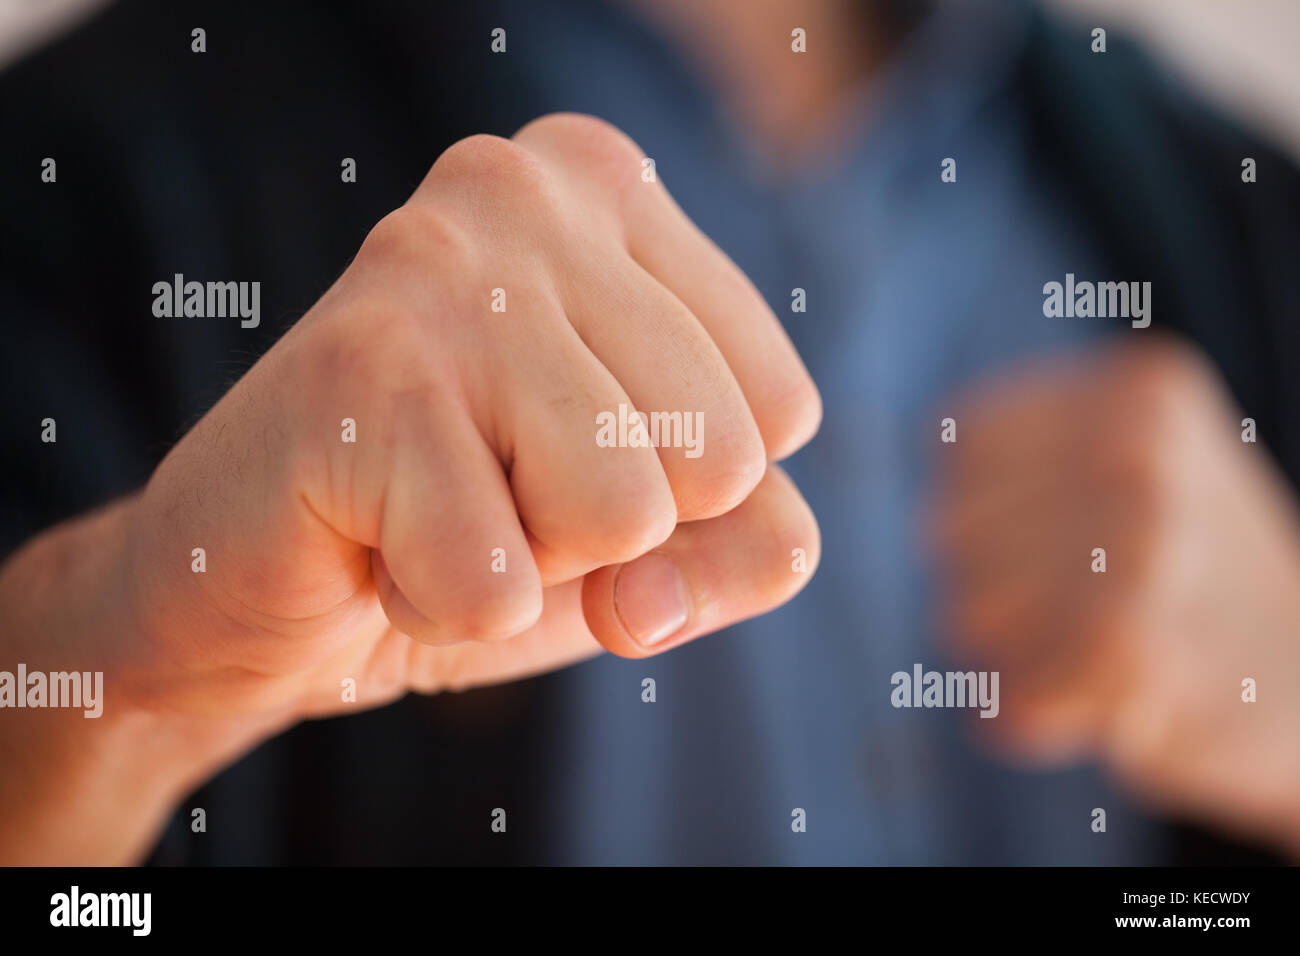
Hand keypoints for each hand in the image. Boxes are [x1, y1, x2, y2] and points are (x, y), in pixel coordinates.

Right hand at [0, 114, 820, 861]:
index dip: (686, 500)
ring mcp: (438, 266)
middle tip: (489, 491)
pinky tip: (371, 542)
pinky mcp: (358, 372)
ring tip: (438, 507)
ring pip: (625, 513)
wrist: (251, 582)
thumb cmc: (475, 530)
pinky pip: (497, 586)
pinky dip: (441, 611)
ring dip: (532, 565)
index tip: (562, 462)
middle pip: (720, 460)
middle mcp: (528, 188)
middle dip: (608, 534)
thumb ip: (745, 547)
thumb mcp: (654, 538)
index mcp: (613, 190)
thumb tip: (651, 595)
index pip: (781, 411)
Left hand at [930, 337, 1299, 853]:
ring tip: (1093, 650)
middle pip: (949, 531)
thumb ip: (1027, 461)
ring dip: (1009, 654)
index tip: (1050, 534)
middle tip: (1080, 604)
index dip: (984, 506)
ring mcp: (1143, 555)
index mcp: (1136, 393)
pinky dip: (1035, 718)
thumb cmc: (1203, 571)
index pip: (961, 447)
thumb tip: (932, 523)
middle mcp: (1137, 457)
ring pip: (965, 617)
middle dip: (990, 582)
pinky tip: (1105, 705)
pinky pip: (1010, 701)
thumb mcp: (1144, 463)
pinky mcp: (1137, 662)